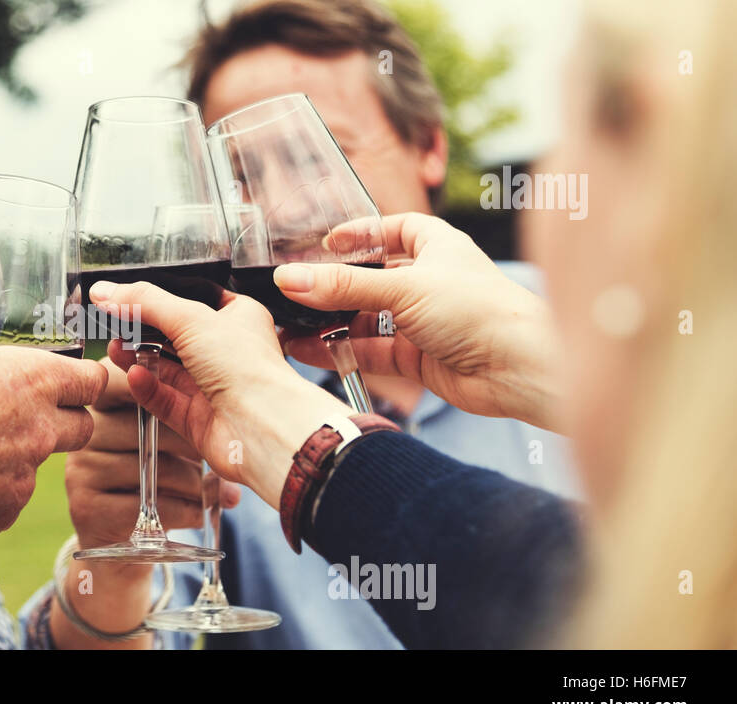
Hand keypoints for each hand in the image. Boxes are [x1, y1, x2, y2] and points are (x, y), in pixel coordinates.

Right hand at [0, 283, 108, 543]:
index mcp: (31, 381)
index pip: (93, 379)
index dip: (85, 379)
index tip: (70, 379)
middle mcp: (40, 430)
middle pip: (82, 426)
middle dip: (63, 420)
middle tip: (21, 414)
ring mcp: (25, 477)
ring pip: (37, 466)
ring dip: (15, 458)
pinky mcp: (3, 514)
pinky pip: (6, 502)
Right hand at [51, 359, 240, 648]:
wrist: (130, 541)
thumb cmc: (160, 473)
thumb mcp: (169, 435)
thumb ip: (180, 405)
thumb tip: (218, 388)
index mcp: (102, 401)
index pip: (121, 379)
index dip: (154, 384)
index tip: (188, 401)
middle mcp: (87, 432)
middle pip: (145, 427)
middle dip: (190, 446)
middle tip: (218, 460)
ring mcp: (82, 469)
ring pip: (151, 470)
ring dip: (195, 484)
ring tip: (219, 492)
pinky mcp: (87, 506)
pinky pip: (146, 506)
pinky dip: (184, 512)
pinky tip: (200, 513)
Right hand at [91, 280, 351, 508]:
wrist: (263, 428)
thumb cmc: (248, 368)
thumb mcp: (191, 318)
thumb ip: (144, 302)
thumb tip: (105, 291)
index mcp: (237, 318)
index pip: (192, 300)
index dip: (159, 297)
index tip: (125, 295)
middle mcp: (225, 352)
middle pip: (173, 335)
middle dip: (141, 330)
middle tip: (112, 322)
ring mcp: (211, 387)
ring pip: (165, 368)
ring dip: (138, 357)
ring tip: (114, 348)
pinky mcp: (198, 418)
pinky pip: (165, 399)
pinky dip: (147, 387)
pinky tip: (134, 375)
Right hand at [277, 213, 562, 430]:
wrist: (518, 369)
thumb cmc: (480, 311)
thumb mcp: (404, 287)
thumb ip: (343, 286)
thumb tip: (290, 278)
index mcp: (436, 247)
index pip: (392, 230)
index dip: (361, 234)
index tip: (325, 243)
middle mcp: (429, 282)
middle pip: (372, 278)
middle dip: (335, 286)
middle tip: (295, 290)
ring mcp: (422, 322)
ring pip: (367, 318)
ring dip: (332, 323)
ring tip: (291, 324)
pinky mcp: (417, 358)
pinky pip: (370, 351)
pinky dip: (341, 352)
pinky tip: (310, 351)